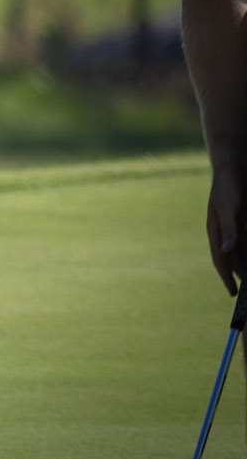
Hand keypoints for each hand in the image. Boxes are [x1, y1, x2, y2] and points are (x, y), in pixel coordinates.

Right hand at [206, 166, 243, 295]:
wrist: (236, 165)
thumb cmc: (229, 184)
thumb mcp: (230, 207)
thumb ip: (229, 229)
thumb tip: (227, 251)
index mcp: (216, 230)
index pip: (221, 258)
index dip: (226, 276)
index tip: (233, 293)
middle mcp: (226, 231)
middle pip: (233, 259)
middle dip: (240, 276)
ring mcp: (237, 226)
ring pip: (243, 252)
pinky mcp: (245, 220)